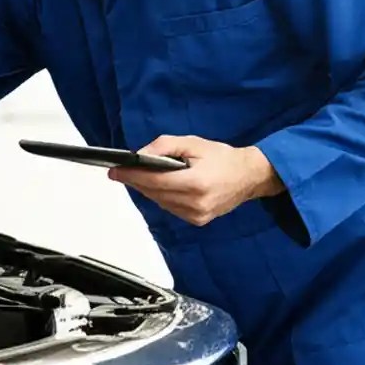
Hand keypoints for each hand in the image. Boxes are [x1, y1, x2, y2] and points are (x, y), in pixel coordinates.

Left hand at [107, 134, 283, 226]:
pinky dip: (161, 197)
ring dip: (147, 189)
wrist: (249, 177)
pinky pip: (170, 208)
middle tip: (119, 172)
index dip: (132, 175)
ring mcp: (197, 215)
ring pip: (160, 202)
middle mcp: (195, 203)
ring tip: (136, 177)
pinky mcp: (197, 221)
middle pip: (154, 193)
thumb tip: (140, 155)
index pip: (154, 180)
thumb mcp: (192, 143)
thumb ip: (164, 146)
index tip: (115, 170)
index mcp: (196, 183)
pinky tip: (157, 186)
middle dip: (135, 181)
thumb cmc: (223, 158)